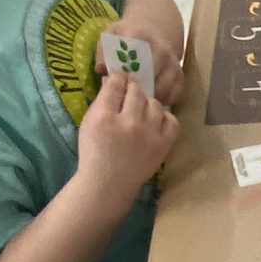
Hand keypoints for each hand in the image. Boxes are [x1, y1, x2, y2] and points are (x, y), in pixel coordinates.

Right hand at [76, 71, 178, 204]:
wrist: (109, 184)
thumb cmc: (95, 152)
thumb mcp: (89, 122)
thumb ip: (102, 100)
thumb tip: (115, 79)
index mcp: (104, 116)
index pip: (116, 83)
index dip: (118, 77)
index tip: (119, 79)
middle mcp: (128, 123)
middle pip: (136, 91)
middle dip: (132, 88)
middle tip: (130, 94)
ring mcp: (148, 134)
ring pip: (154, 103)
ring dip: (147, 103)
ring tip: (141, 111)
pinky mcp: (163, 145)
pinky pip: (171, 121)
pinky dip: (164, 118)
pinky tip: (155, 121)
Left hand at [97, 22, 183, 109]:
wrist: (151, 29)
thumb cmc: (126, 36)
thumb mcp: (111, 35)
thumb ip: (103, 51)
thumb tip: (102, 70)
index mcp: (141, 37)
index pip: (135, 60)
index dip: (127, 76)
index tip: (120, 85)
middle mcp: (162, 49)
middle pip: (151, 78)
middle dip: (139, 91)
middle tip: (127, 99)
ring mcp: (174, 63)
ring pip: (164, 89)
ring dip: (150, 98)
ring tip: (138, 101)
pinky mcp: (181, 75)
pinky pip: (174, 94)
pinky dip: (163, 100)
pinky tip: (151, 99)